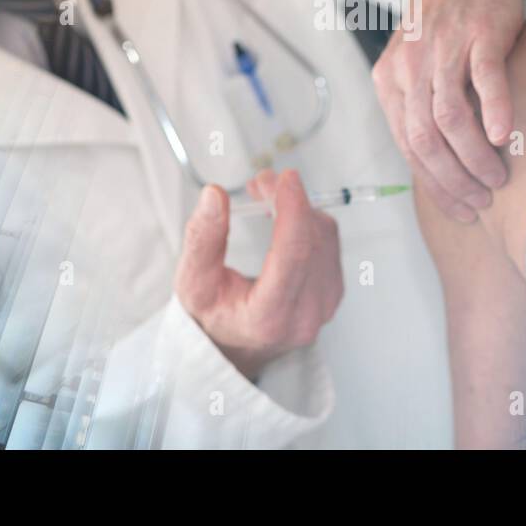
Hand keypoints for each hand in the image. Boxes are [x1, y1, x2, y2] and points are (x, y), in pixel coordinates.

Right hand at [175, 170, 343, 379]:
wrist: (234, 346)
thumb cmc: (212, 315)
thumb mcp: (192, 282)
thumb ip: (202, 239)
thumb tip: (215, 195)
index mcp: (269, 317)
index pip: (293, 255)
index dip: (293, 210)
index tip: (285, 179)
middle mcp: (305, 315)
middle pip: (312, 241)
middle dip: (289, 200)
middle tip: (259, 183)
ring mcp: (325, 306)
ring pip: (325, 238)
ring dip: (299, 207)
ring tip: (265, 197)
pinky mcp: (333, 292)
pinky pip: (330, 244)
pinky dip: (308, 221)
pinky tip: (284, 217)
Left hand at [372, 0, 525, 221]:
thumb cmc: (445, 26)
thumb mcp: (417, 67)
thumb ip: (419, 109)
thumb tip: (440, 168)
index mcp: (390, 80)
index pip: (406, 146)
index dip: (433, 185)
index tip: (459, 210)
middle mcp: (410, 66)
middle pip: (424, 139)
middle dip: (451, 179)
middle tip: (479, 201)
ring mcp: (443, 49)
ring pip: (448, 117)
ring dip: (472, 157)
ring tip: (496, 180)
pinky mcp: (478, 33)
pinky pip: (483, 78)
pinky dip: (493, 110)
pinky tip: (504, 137)